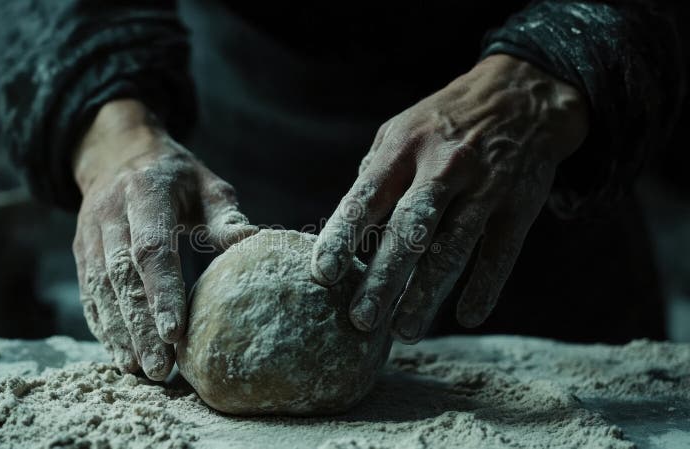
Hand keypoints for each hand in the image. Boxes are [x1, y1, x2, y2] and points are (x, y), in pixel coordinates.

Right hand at [73, 99, 256, 378]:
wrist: (117, 153)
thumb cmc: (175, 176)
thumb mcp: (205, 183)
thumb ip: (224, 214)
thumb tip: (254, 241)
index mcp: (145, 193)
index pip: (151, 248)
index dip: (161, 292)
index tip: (174, 333)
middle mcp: (110, 214)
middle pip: (122, 277)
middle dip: (139, 326)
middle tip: (159, 369)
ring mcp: (90, 233)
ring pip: (101, 289)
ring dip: (119, 332)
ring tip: (139, 370)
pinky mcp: (81, 250)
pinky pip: (89, 292)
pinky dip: (103, 325)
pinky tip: (119, 354)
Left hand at [311, 55, 588, 341]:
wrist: (522, 95)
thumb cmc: (444, 123)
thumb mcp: (402, 131)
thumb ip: (374, 176)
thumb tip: (348, 229)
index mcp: (403, 149)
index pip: (366, 198)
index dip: (343, 237)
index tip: (323, 274)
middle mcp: (442, 167)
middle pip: (408, 231)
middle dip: (384, 279)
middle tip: (362, 321)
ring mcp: (484, 186)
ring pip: (452, 249)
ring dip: (427, 295)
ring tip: (405, 331)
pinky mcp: (520, 205)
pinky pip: (500, 253)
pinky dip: (485, 287)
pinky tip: (467, 316)